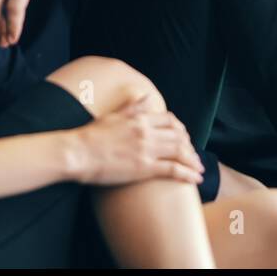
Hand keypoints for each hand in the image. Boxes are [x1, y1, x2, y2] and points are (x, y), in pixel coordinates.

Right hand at [70, 94, 204, 186]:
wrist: (77, 153)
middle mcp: (146, 131)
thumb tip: (146, 95)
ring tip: (199, 168)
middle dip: (189, 146)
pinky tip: (195, 179)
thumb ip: (132, 106)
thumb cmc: (90, 135)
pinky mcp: (144, 167)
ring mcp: (146, 149)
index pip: (169, 120)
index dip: (180, 128)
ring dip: (193, 160)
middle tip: (193, 155)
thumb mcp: (113, 115)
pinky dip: (187, 174)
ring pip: (180, 151)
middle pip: (178, 136)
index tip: (183, 136)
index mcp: (139, 118)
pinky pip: (173, 170)